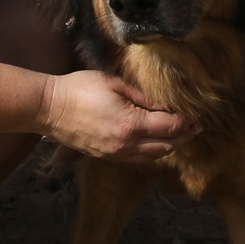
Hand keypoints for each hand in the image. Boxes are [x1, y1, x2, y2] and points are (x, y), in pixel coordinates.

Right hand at [38, 70, 197, 159]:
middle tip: (195, 128)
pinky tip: (154, 143)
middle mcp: (126, 144)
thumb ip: (143, 97)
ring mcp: (115, 153)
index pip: (169, 126)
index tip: (194, 115)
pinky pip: (136, 159)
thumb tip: (164, 106)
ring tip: (179, 136)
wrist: (50, 108)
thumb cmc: (80, 89)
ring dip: (169, 147)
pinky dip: (151, 152)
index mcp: (131, 124)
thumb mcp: (115, 84)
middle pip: (166, 146)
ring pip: (152, 156)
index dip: (185, 121)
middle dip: (183, 137)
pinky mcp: (106, 156)